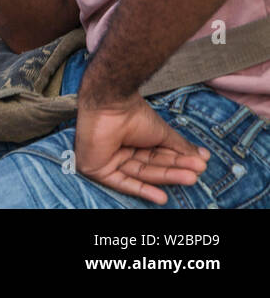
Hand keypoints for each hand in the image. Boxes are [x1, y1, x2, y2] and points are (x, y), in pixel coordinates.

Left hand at [74, 93, 208, 203]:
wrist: (112, 105)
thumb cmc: (133, 113)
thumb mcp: (163, 133)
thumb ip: (181, 148)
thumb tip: (203, 156)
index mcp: (134, 140)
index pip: (159, 156)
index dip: (178, 161)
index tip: (200, 165)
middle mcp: (122, 150)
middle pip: (151, 167)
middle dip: (174, 171)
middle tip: (196, 174)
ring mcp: (109, 160)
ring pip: (140, 174)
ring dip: (165, 178)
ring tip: (189, 178)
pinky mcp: (97, 168)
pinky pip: (121, 183)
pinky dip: (141, 190)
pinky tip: (160, 197)